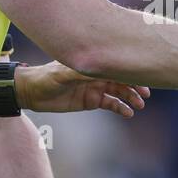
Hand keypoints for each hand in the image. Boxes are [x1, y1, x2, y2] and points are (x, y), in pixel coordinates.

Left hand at [16, 62, 148, 117]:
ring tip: (138, 106)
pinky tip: (128, 113)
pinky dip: (121, 108)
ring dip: (130, 98)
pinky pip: (111, 104)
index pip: (115, 64)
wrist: (32, 93)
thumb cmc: (45, 77)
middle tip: (145, 95)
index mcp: (92, 63)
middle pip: (122, 78)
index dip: (130, 70)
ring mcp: (96, 87)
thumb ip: (80, 71)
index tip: (143, 76)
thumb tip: (100, 68)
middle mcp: (97, 74)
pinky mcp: (92, 101)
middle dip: (135, 85)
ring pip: (119, 92)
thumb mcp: (61, 73)